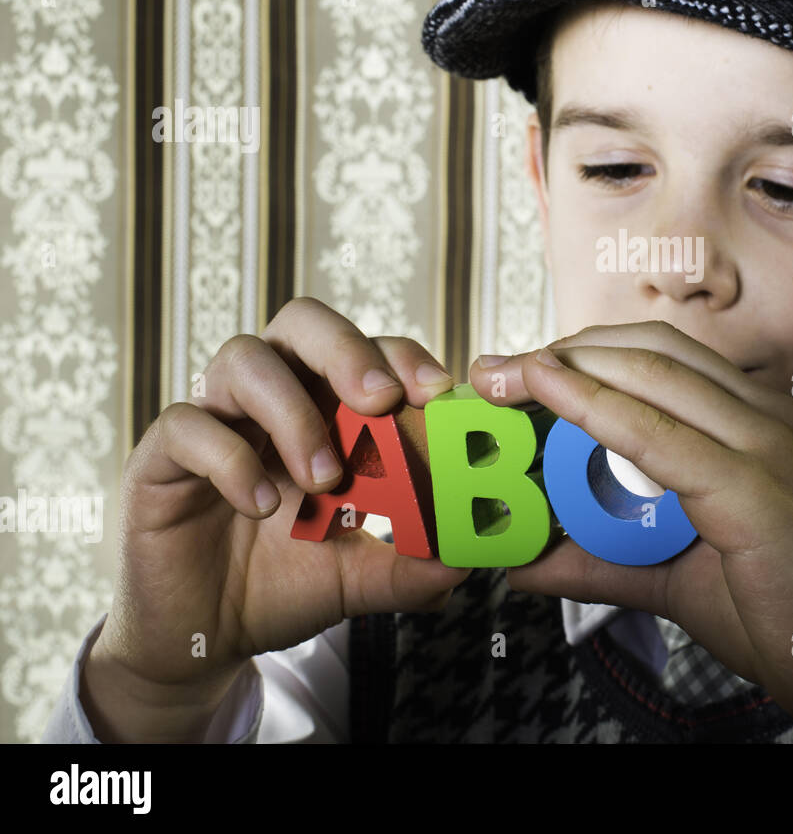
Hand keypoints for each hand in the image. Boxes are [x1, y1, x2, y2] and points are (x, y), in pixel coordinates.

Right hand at [85, 297, 470, 740]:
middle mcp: (272, 397)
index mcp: (326, 407)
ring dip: (292, 411)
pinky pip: (187, 423)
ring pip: (243, 358)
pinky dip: (231, 458)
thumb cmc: (284, 583)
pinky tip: (259, 503)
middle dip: (347, 350)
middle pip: (302, 323)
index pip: (367, 350)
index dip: (403, 357)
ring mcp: (216, 418)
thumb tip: (465, 565)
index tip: (437, 392)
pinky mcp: (163, 455)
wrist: (203, 635)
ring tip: (323, 479)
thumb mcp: (358, 578)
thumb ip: (408, 568)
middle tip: (380, 401)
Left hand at [468, 321, 792, 740]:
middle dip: (562, 350)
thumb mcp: (674, 577)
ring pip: (652, 375)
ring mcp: (765, 443)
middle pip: (649, 350)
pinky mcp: (756, 487)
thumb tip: (524, 564)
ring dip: (567, 369)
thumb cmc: (785, 610)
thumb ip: (603, 561)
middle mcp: (764, 416)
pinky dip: (597, 409)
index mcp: (754, 421)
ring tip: (502, 376)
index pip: (659, 358)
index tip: (517, 370)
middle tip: (491, 369)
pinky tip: (551, 397)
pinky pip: (660, 436)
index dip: (584, 352)